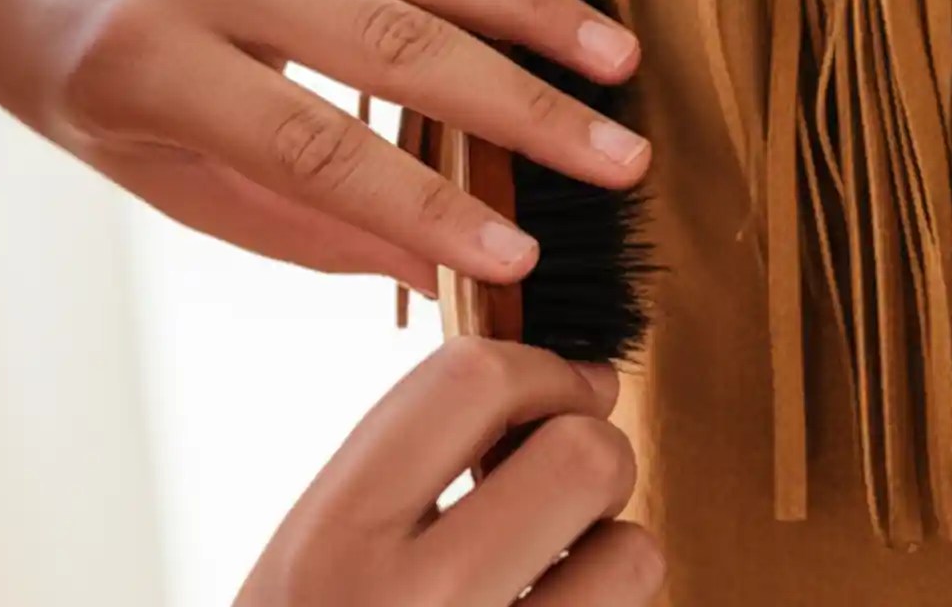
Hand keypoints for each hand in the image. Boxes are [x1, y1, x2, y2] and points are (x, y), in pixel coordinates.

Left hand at [0, 0, 648, 294]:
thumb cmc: (73, 73)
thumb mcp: (154, 173)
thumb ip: (292, 221)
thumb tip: (427, 268)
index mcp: (157, 64)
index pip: (322, 148)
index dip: (427, 208)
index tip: (517, 254)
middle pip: (398, 43)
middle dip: (522, 110)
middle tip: (616, 156)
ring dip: (528, 7)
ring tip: (613, 57)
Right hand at [235, 337, 663, 605]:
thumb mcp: (318, 551)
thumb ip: (408, 462)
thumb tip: (557, 389)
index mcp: (333, 538)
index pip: (470, 381)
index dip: (538, 368)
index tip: (557, 387)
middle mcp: (410, 605)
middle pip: (584, 457)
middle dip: (593, 448)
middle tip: (567, 475)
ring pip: (634, 553)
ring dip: (613, 550)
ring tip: (559, 569)